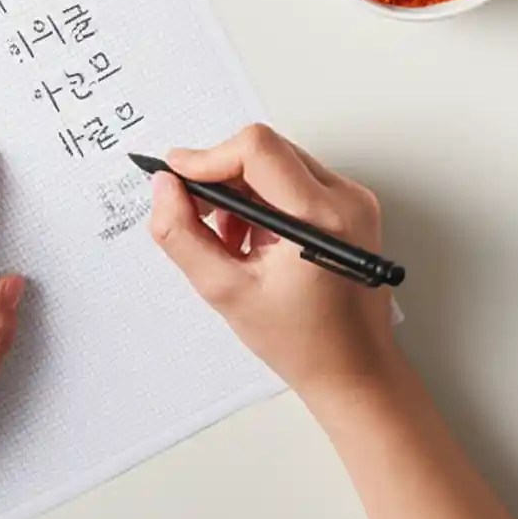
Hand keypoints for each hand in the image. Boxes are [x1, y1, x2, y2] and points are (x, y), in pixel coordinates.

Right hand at [148, 124, 394, 394]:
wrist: (354, 368)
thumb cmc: (302, 342)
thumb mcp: (226, 291)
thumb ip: (183, 234)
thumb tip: (164, 188)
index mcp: (321, 218)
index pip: (257, 150)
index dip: (207, 158)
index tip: (177, 178)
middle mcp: (346, 199)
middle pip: (266, 151)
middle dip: (222, 177)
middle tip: (196, 213)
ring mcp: (353, 200)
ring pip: (278, 162)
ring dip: (242, 191)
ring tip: (231, 241)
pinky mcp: (351, 207)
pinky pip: (295, 180)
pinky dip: (265, 200)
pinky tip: (254, 241)